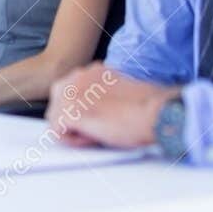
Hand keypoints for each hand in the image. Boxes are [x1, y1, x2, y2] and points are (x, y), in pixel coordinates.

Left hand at [46, 61, 178, 148]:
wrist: (157, 111)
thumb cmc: (149, 107)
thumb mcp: (120, 92)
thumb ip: (101, 96)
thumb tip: (91, 112)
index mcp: (92, 71)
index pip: (69, 91)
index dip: (80, 109)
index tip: (98, 117)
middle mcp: (79, 77)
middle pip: (57, 103)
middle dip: (70, 119)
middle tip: (94, 129)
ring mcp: (73, 93)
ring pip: (55, 118)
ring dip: (72, 131)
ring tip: (96, 134)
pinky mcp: (72, 111)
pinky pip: (56, 131)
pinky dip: (73, 140)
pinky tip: (93, 138)